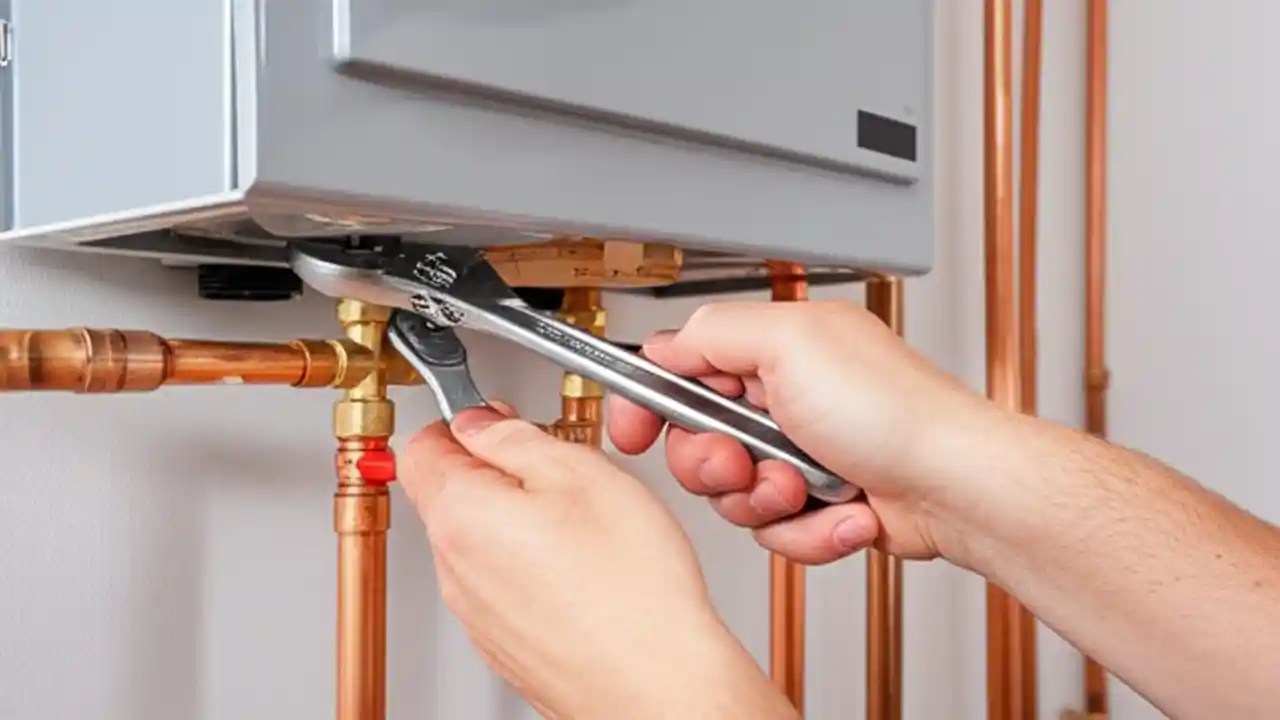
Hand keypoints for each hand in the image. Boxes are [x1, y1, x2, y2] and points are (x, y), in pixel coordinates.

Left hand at [399, 407, 797, 719]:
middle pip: (450, 495)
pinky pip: (504, 587)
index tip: (497, 418)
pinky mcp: (506, 645)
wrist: (658, 682)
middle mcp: (456, 569)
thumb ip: (513, 436)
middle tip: (558, 468)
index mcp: (462, 515)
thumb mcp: (578, 471)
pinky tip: (586, 570)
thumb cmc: (630, 589)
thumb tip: (480, 421)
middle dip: (496, 471)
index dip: (460, 420)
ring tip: (582, 523)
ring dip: (518, 520)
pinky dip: (534, 568)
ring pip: (479, 542)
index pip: (421, 445)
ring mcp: (478, 614)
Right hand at [608, 300, 1005, 565]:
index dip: (649, 403)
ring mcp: (800, 454)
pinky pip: (774, 532)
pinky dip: (807, 531)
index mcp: (773, 349)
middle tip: (746, 460)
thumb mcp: (789, 343)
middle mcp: (784, 399)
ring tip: (808, 488)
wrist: (955, 487)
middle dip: (717, 463)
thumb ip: (712, 333)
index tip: (631, 431)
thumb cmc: (894, 413)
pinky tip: (843, 510)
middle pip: (696, 443)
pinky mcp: (817, 504)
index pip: (681, 369)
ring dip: (766, 500)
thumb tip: (667, 343)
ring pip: (732, 495)